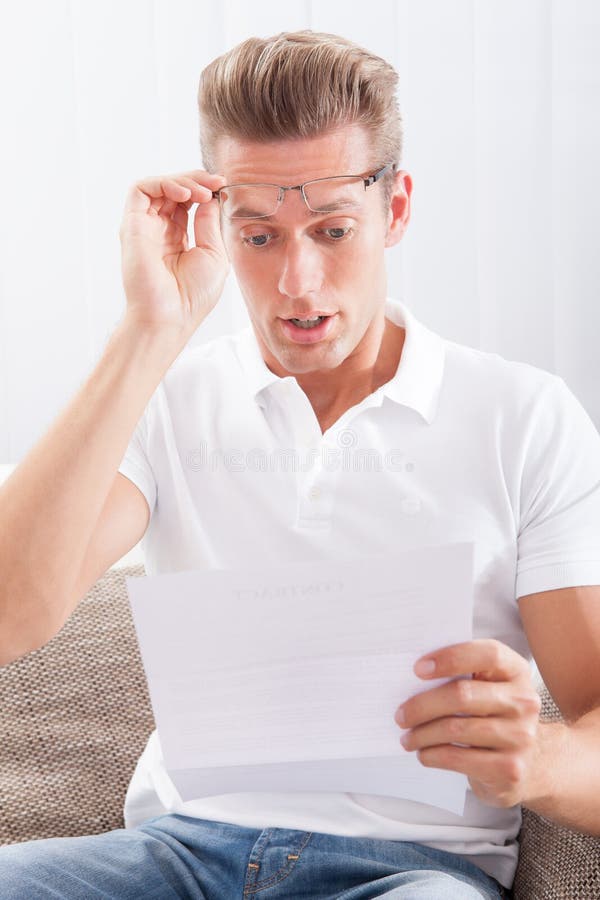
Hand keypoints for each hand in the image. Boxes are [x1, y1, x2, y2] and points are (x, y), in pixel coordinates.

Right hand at [119, 169, 229, 338]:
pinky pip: (141, 190)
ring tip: (202, 191)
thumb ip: (210, 223)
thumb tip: (210, 197)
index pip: (188, 203)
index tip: (222, 186)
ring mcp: (145, 227)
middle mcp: (159, 231)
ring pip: (159, 186)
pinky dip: (163, 183)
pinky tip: (184, 193)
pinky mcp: (132, 225)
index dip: (205, 190)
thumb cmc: (192, 296)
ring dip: (183, 180)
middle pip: (175, 191)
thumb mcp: (214, 255)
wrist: (169, 317)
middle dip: (197, 180)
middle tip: (216, 182)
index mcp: (179, 240)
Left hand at [393, 639, 541, 807]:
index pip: (488, 654)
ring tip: (407, 737)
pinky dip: (432, 755)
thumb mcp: (488, 689)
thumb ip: (462, 676)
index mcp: (516, 671)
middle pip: (462, 695)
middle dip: (422, 705)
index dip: (451, 657)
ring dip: (422, 734)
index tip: (417, 669)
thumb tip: (413, 675)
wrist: (529, 765)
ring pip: (455, 729)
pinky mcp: (510, 768)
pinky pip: (459, 758)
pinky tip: (423, 753)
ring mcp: (521, 737)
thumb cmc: (493, 717)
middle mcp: (524, 702)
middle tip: (400, 714)